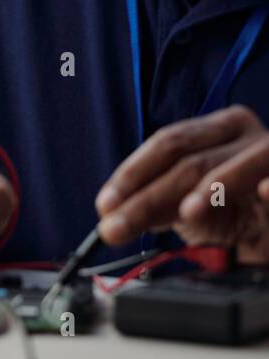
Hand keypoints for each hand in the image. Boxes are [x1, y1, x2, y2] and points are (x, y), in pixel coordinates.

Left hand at [96, 105, 268, 262]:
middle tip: (118, 228)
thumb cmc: (237, 216)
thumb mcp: (190, 208)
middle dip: (148, 198)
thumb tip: (113, 216)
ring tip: (186, 213)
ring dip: (205, 192)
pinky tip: (265, 191)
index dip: (132, 174)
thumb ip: (157, 206)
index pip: (167, 143)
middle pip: (189, 160)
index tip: (105, 206)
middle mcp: (245, 136)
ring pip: (229, 169)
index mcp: (217, 130)